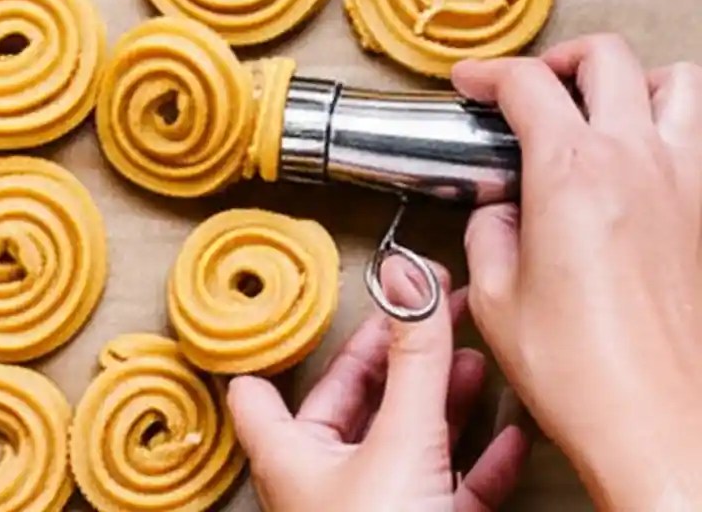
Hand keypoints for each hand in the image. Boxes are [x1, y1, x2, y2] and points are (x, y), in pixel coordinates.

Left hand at [228, 258, 529, 511]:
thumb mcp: (402, 441)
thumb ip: (411, 361)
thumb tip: (408, 280)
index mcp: (292, 455)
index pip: (259, 389)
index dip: (278, 346)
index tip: (304, 303)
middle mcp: (325, 480)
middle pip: (350, 401)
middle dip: (394, 356)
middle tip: (431, 310)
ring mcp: (376, 508)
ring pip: (405, 440)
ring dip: (440, 398)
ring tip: (472, 356)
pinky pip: (450, 488)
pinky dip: (480, 460)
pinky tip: (510, 433)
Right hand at [453, 35, 701, 509]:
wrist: (661, 422)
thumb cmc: (587, 372)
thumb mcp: (496, 298)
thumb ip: (489, 234)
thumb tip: (496, 213)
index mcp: (571, 172)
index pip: (527, 85)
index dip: (489, 73)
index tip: (473, 82)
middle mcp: (637, 162)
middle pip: (608, 58)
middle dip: (560, 59)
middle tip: (532, 85)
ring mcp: (686, 184)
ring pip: (677, 82)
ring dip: (632, 80)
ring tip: (599, 105)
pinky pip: (701, 139)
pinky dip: (670, 126)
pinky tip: (639, 162)